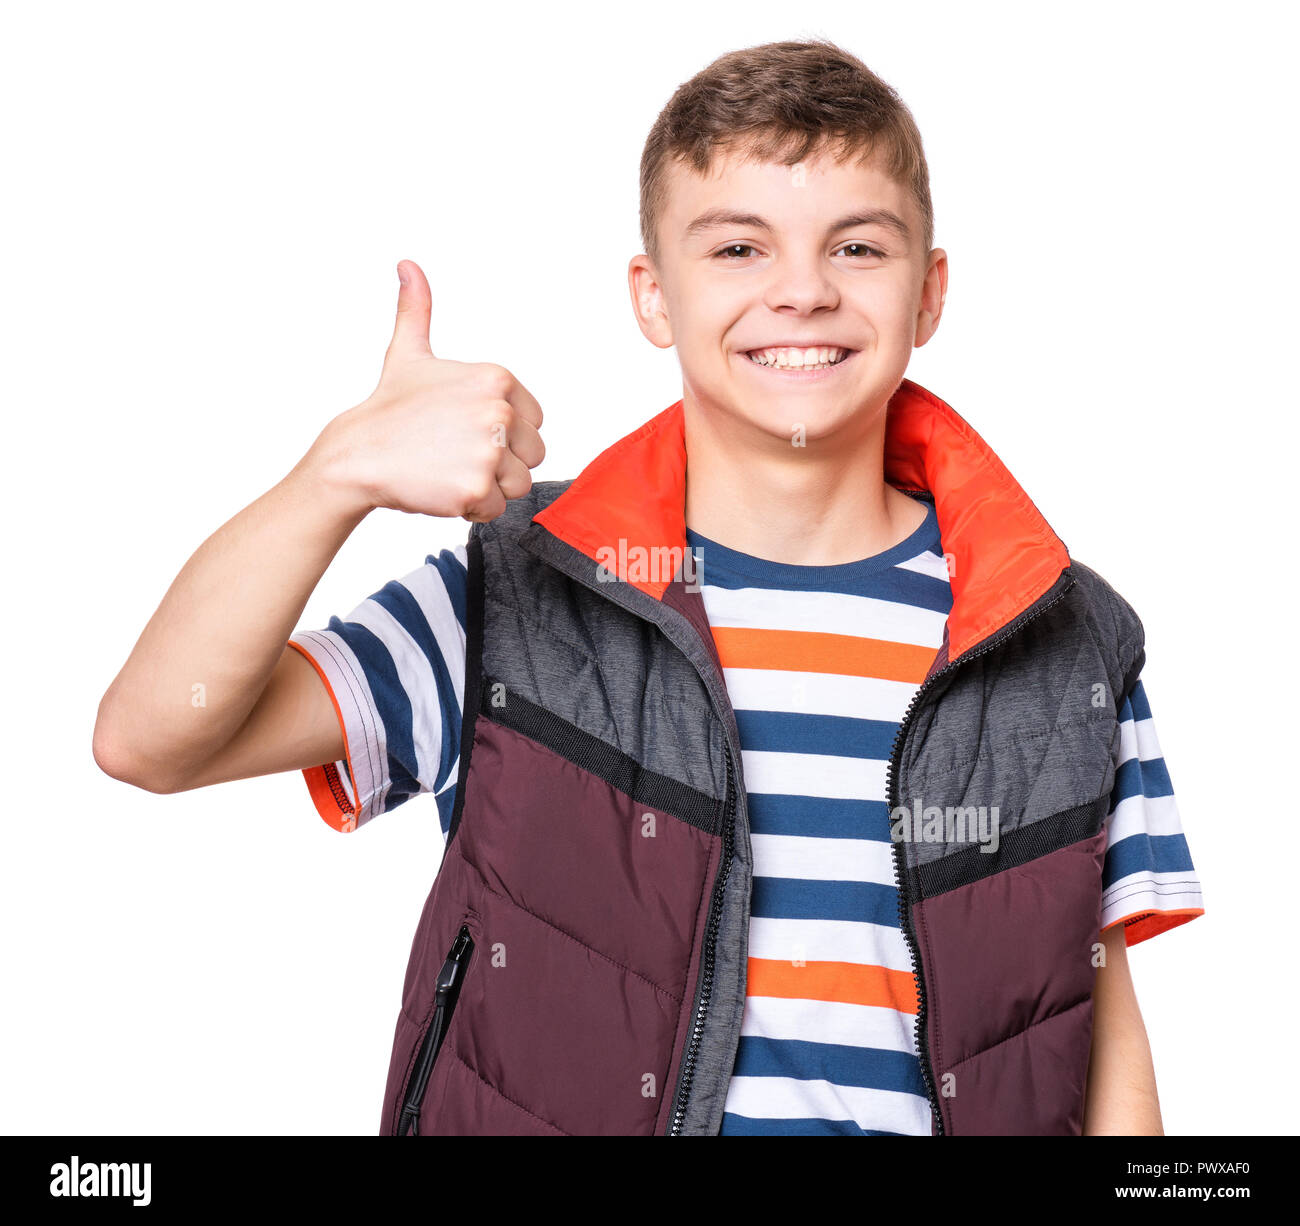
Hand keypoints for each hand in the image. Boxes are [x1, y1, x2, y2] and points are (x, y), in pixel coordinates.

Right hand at [321, 259, 544, 521]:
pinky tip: (441, 489)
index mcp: (496, 378)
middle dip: (499, 463)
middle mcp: (498, 410)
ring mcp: (489, 449)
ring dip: (488, 487)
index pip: (534, 422)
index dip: (504, 434)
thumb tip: (407, 266)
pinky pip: (498, 509)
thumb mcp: (408, 354)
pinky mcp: (477, 487)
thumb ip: (417, 311)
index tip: (465, 431)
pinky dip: (473, 508)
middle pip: (532, 454)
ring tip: (448, 470)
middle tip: (454, 454)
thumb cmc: (387, 410)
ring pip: (518, 484)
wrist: (355, 455)